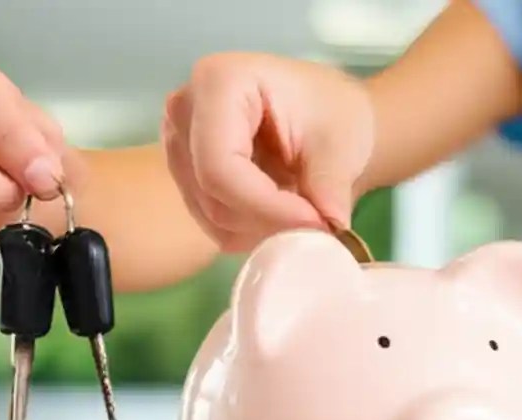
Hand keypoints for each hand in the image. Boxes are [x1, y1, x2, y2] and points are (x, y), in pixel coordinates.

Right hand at [161, 52, 374, 251]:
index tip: (318, 223)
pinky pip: (212, 224)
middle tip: (319, 223)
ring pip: (212, 215)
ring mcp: (178, 144)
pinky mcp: (184, 174)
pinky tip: (280, 210)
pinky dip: (252, 230)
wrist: (326, 113)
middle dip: (269, 219)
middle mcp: (184, 111)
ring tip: (303, 209)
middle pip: (213, 195)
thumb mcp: (343, 143)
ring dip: (262, 227)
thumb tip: (326, 236)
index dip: (267, 207)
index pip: (221, 166)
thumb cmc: (334, 112)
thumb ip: (329, 188)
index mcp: (218, 82)